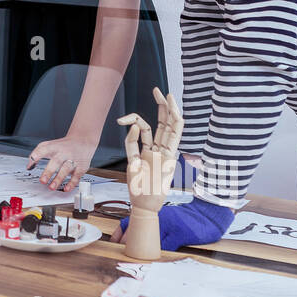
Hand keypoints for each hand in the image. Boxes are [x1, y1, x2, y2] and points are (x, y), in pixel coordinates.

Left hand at [28, 132, 97, 191]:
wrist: (82, 141)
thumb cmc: (63, 146)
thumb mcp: (49, 145)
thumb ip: (37, 153)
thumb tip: (29, 166)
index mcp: (54, 147)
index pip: (44, 149)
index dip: (37, 155)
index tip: (32, 162)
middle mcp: (64, 153)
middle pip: (56, 161)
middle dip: (49, 172)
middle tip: (42, 181)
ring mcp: (73, 160)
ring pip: (66, 169)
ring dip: (59, 179)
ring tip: (52, 187)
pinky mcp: (81, 167)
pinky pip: (76, 176)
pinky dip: (71, 183)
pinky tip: (66, 188)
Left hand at [116, 86, 184, 216]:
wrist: (144, 205)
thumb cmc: (138, 187)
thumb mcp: (131, 162)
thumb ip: (131, 144)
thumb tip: (132, 126)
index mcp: (150, 150)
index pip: (146, 127)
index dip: (135, 119)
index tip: (121, 118)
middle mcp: (161, 149)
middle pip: (164, 123)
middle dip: (162, 106)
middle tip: (158, 91)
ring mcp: (168, 153)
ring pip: (173, 127)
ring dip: (171, 111)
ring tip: (168, 96)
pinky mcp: (171, 158)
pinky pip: (175, 138)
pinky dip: (171, 125)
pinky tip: (171, 113)